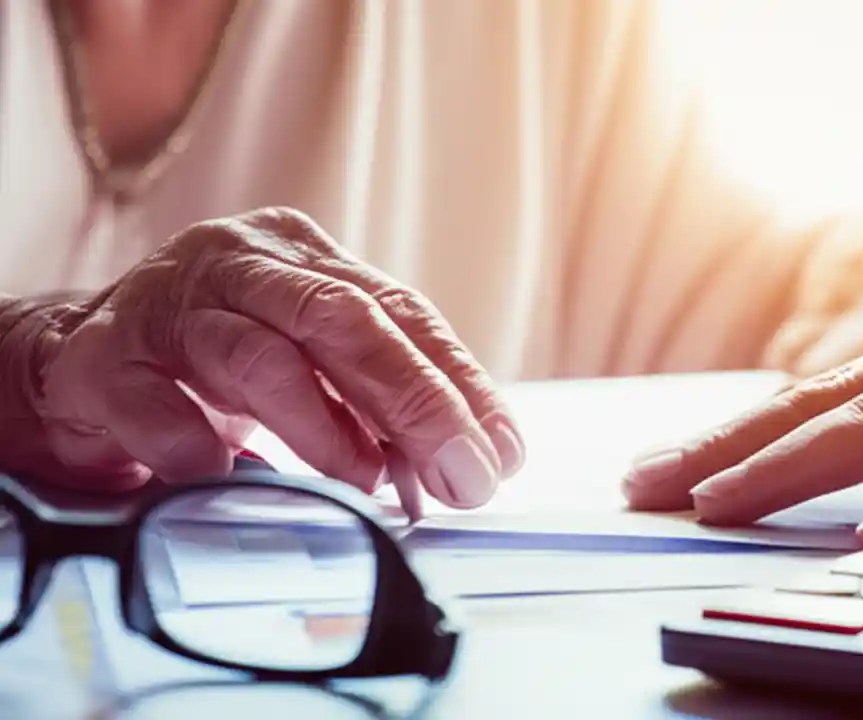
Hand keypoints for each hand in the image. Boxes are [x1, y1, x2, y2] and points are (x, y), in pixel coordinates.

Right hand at [0, 208, 522, 514]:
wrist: (82, 353)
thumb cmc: (217, 355)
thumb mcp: (309, 360)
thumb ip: (380, 401)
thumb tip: (464, 465)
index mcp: (305, 257)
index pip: (402, 311)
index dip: (459, 383)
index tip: (501, 450)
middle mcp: (241, 264)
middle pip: (341, 318)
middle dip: (414, 400)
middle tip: (460, 472)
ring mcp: (169, 305)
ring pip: (255, 355)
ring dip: (321, 427)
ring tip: (365, 480)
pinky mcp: (104, 358)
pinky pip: (154, 404)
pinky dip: (198, 447)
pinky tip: (229, 477)